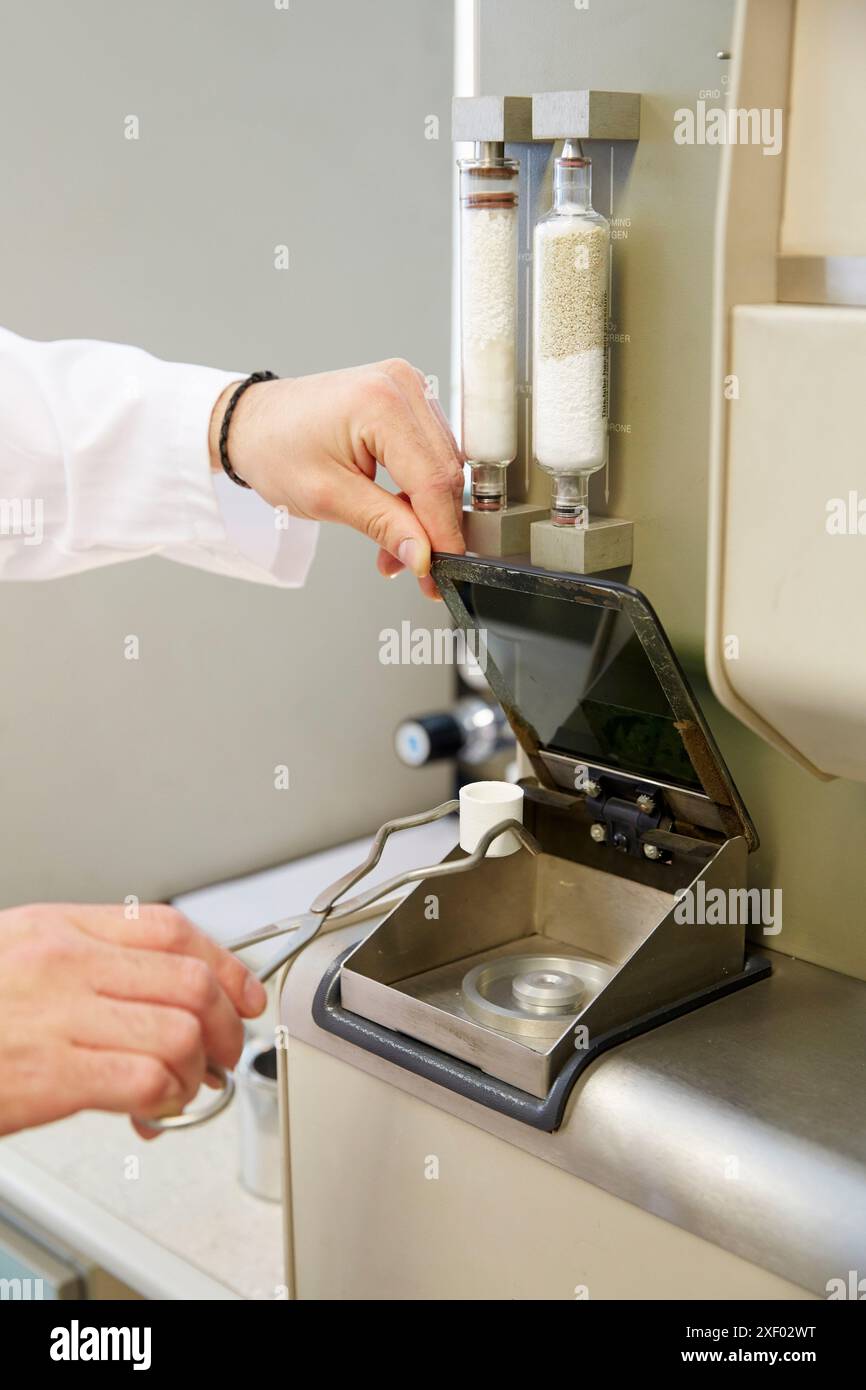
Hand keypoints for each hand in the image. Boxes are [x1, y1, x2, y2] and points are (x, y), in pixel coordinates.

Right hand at [0, 903, 266, 1139]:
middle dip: (228, 1024)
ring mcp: (58, 1015)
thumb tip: (159, 989)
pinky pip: (148, 1079)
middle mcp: (65, 962)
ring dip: (199, 1070)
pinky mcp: (51, 1075)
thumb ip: (87, 962)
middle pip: (190, 980)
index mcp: (59, 926)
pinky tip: (151, 1111)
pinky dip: (167, 1100)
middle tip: (225, 1052)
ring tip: (182, 1088)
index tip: (244, 993)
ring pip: (182, 1031)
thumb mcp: (17, 956)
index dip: (225, 963)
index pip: (172, 928)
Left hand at [209, 359, 465, 599]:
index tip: (441, 571)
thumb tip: (423, 555)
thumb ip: (383, 525)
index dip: (442, 534)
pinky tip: (399, 517)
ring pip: (443, 467)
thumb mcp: (327, 498)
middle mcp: (402, 386)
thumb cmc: (274, 449)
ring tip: (396, 546)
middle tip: (418, 568)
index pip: (433, 481)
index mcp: (381, 402)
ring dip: (427, 514)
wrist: (252, 423)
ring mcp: (408, 389)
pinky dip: (419, 492)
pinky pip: (431, 454)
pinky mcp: (407, 401)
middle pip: (445, 473)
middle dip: (434, 528)